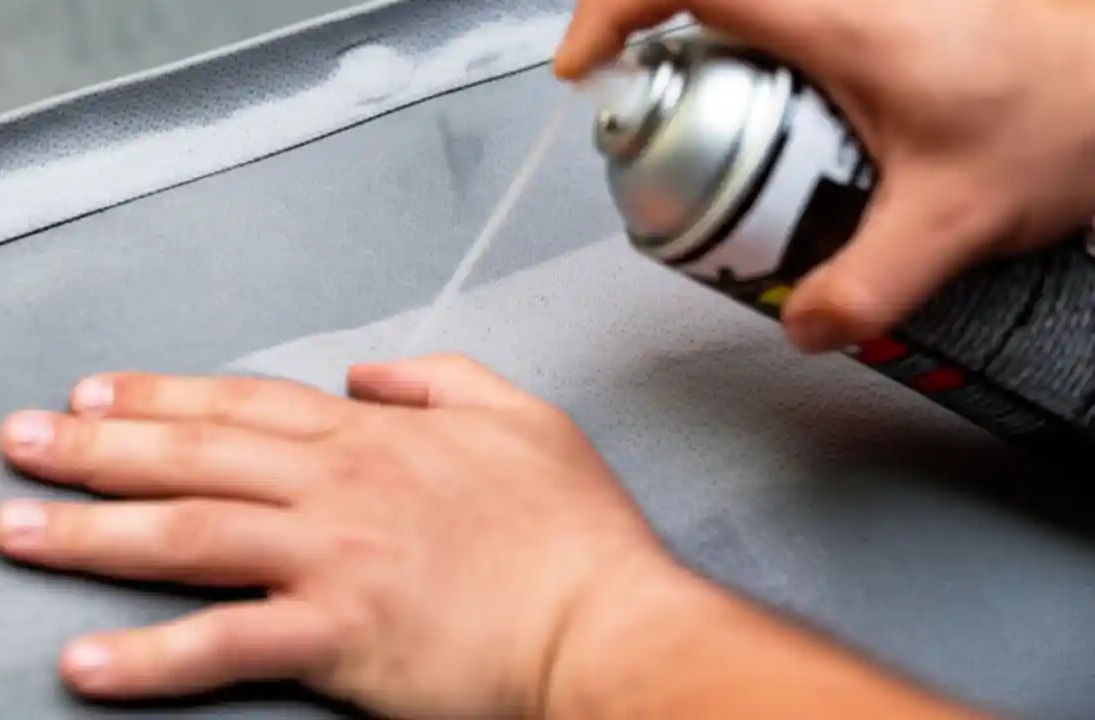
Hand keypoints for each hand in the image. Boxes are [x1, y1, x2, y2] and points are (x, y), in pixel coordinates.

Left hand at [0, 355, 678, 717]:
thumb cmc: (571, 531)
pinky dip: (149, 658)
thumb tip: (371, 373)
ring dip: (91, 533)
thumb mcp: (521, 416)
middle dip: (95, 446)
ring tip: (14, 532)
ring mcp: (330, 558)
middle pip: (193, 457)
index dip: (161, 395)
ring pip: (186, 534)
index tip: (96, 393)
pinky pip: (225, 644)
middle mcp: (336, 487)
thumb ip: (441, 379)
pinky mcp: (337, 635)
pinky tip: (85, 665)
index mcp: (374, 437)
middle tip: (19, 442)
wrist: (604, 622)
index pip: (243, 404)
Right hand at [555, 0, 1094, 352]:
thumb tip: (801, 322)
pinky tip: (810, 126)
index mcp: (840, 17)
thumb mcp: (957, 218)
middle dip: (661, 53)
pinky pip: (794, 16)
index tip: (582, 67)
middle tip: (670, 128)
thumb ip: (869, 285)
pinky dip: (767, 57)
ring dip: (718, 57)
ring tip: (742, 140)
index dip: (613, 12)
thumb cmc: (1074, 105)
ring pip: (751, 5)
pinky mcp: (887, 10)